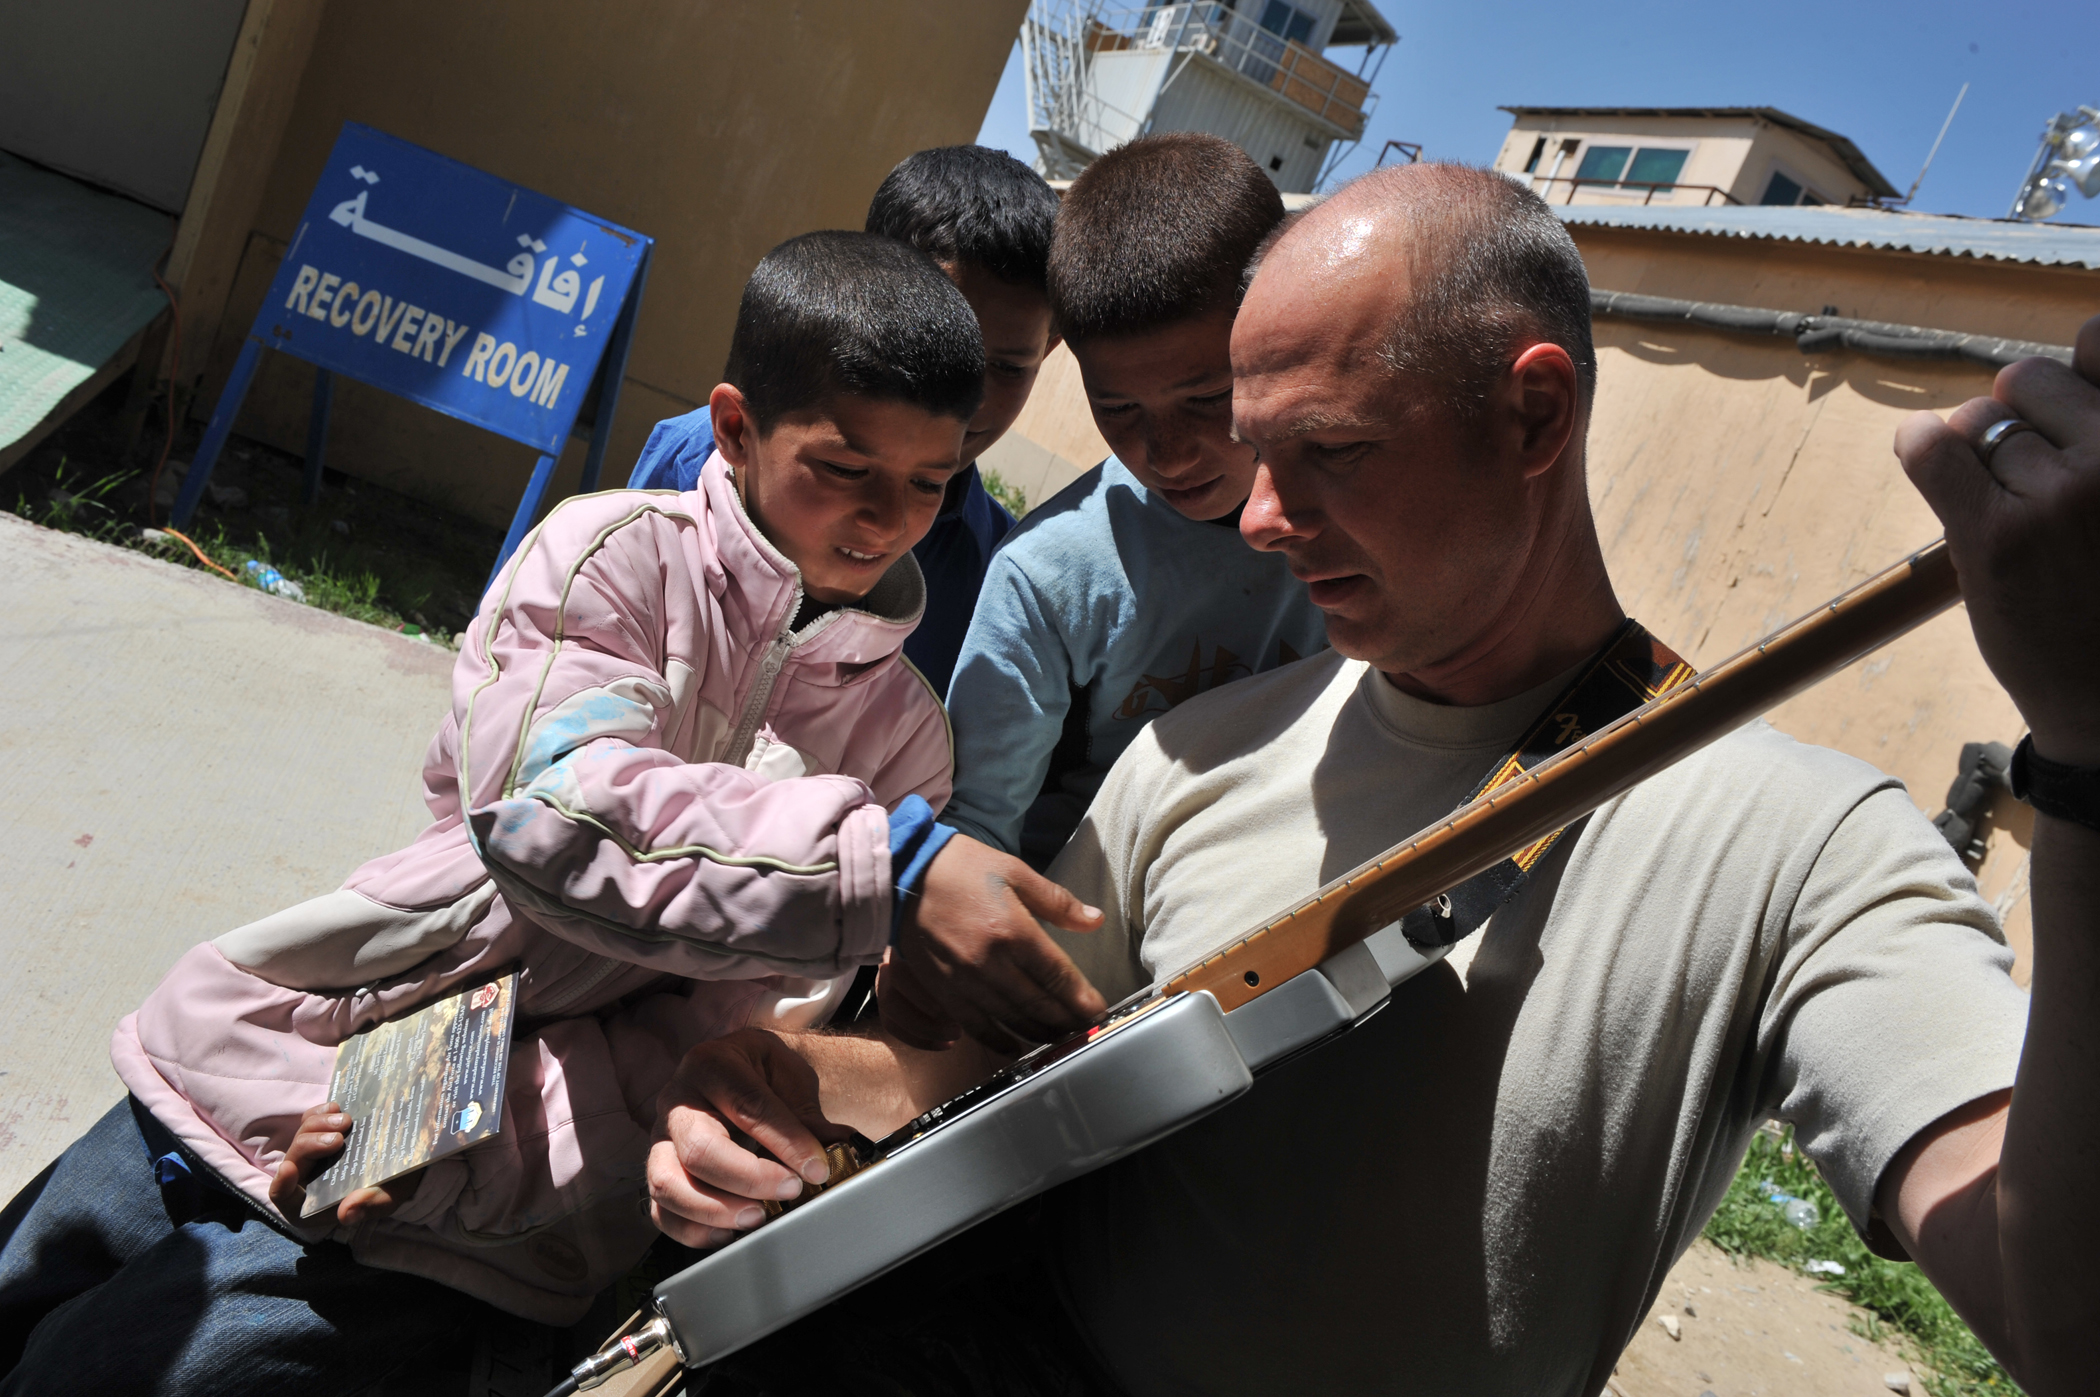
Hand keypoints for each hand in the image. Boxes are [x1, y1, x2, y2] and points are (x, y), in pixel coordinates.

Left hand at [268, 1101, 421, 1225]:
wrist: (408, 1158)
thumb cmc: (394, 1185)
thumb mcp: (389, 1198)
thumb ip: (370, 1206)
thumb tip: (346, 1213)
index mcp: (316, 1203)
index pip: (284, 1197)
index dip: (282, 1184)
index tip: (290, 1168)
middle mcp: (309, 1179)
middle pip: (294, 1160)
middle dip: (310, 1145)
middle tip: (340, 1137)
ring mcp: (314, 1154)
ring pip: (301, 1136)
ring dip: (317, 1125)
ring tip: (346, 1120)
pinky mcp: (322, 1132)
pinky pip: (309, 1120)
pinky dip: (319, 1113)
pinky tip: (336, 1108)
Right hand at [647, 1029, 854, 1249]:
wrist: (734, 1069)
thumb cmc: (760, 1073)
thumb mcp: (788, 1077)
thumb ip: (808, 1115)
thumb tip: (841, 1147)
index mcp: (711, 1064)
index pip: (748, 1107)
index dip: (786, 1142)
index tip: (817, 1168)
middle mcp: (677, 1102)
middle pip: (701, 1149)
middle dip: (751, 1179)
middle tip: (790, 1190)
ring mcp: (660, 1140)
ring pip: (669, 1183)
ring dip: (716, 1210)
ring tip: (758, 1217)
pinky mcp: (656, 1172)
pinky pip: (661, 1211)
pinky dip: (693, 1230)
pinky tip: (729, 1233)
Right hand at [883, 834, 1106, 1053]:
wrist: (902, 874)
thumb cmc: (961, 867)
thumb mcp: (1015, 872)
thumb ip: (1057, 902)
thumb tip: (1095, 921)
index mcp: (1013, 931)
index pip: (1057, 976)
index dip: (1082, 998)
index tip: (1098, 1011)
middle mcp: (990, 963)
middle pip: (1038, 1005)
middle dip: (1067, 1021)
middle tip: (1085, 1030)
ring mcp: (964, 981)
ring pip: (1010, 1020)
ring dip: (1039, 1034)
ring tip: (1060, 1039)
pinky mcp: (942, 990)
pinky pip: (975, 1025)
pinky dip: (998, 1040)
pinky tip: (1015, 1046)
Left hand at [1896, 315, 2099, 766]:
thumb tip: (2078, 341)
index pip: (2098, 339)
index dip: (2076, 369)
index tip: (2071, 409)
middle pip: (2027, 378)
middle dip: (2021, 414)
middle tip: (2035, 472)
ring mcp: (2059, 497)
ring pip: (1980, 421)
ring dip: (1981, 451)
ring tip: (2012, 502)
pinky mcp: (1997, 537)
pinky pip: (1933, 451)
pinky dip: (1922, 447)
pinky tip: (1929, 454)